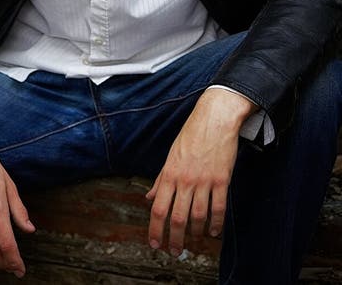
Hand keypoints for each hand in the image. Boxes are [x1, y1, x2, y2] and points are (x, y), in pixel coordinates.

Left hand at [145, 88, 255, 255]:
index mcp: (170, 173)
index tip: (155, 243)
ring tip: (193, 240)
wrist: (214, 119)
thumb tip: (149, 198)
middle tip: (175, 252)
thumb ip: (161, 179)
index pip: (158, 208)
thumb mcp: (171, 156)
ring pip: (198, 216)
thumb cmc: (191, 135)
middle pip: (177, 217)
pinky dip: (216, 224)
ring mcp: (204, 181)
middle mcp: (185, 180)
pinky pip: (218, 208)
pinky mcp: (221, 180)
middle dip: (175, 239)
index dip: (155, 228)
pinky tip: (214, 231)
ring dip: (195, 233)